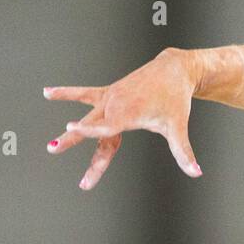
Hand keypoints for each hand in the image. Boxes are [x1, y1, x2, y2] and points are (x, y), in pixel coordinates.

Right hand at [44, 48, 202, 189]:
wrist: (174, 70)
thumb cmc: (176, 100)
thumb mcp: (178, 127)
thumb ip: (184, 152)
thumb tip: (196, 172)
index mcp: (129, 114)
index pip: (106, 126)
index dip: (89, 130)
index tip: (71, 129)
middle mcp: (116, 105)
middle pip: (92, 128)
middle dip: (73, 140)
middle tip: (52, 149)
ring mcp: (110, 98)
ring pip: (86, 118)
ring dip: (70, 130)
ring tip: (50, 143)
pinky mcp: (109, 92)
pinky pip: (84, 93)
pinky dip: (66, 93)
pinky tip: (46, 92)